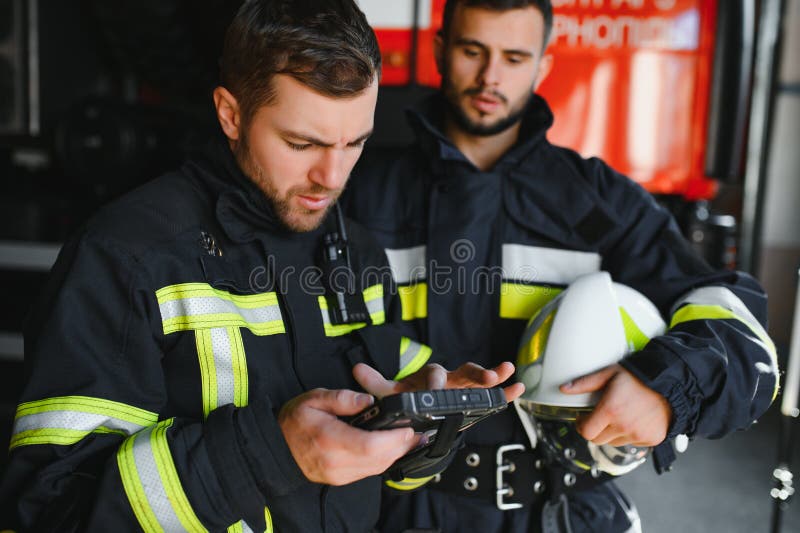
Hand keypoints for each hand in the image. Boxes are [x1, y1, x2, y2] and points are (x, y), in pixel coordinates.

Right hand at [278, 388, 421, 484]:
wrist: (276, 446)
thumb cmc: (294, 420)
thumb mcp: (314, 398)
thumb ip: (342, 398)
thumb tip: (368, 399)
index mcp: (329, 440)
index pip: (370, 445)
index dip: (394, 438)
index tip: (408, 427)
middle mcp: (335, 463)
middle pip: (379, 459)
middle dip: (402, 446)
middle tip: (417, 431)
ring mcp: (338, 475)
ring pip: (377, 468)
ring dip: (397, 454)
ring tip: (411, 438)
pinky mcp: (341, 479)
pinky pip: (369, 471)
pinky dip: (384, 459)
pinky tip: (393, 447)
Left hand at [352, 361, 524, 401]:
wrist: (416, 403)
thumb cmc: (407, 396)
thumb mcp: (390, 392)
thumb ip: (375, 383)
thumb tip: (357, 370)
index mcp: (430, 376)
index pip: (435, 376)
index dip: (437, 383)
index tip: (437, 391)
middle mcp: (449, 379)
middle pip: (464, 372)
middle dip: (476, 374)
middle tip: (488, 376)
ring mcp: (464, 387)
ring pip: (480, 379)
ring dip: (493, 375)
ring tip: (507, 373)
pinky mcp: (474, 397)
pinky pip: (492, 393)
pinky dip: (505, 391)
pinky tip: (518, 389)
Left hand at [560, 364, 671, 446]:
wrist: (671, 384)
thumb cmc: (639, 377)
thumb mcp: (609, 374)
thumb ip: (585, 383)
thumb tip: (564, 388)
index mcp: (610, 410)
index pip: (586, 432)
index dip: (581, 426)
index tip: (582, 419)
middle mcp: (624, 426)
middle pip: (597, 440)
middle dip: (595, 429)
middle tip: (601, 416)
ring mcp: (638, 435)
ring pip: (614, 443)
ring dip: (612, 433)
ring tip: (620, 415)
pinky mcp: (650, 440)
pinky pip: (632, 443)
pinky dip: (630, 435)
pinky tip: (634, 420)